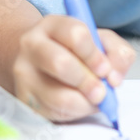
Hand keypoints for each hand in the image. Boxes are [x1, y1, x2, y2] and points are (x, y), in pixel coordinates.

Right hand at [10, 15, 135, 121]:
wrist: (37, 61)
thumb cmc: (72, 50)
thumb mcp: (98, 41)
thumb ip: (116, 52)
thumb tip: (114, 78)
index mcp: (53, 25)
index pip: (76, 34)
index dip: (94, 55)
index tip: (105, 69)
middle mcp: (32, 45)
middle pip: (61, 63)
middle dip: (88, 81)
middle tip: (101, 91)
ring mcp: (24, 73)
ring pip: (57, 96)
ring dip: (84, 102)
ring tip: (93, 99)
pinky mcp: (24, 98)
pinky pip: (53, 113)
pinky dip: (74, 113)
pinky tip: (79, 104)